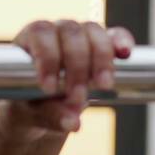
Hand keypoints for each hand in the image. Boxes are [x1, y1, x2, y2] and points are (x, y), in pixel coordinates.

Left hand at [0, 20, 134, 143]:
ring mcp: (79, 35)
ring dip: (101, 58)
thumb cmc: (30, 108)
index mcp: (28, 41)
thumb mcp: (32, 114)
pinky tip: (125, 54)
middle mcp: (54, 32)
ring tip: (104, 86)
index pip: (40, 34)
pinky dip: (122, 41)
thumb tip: (73, 123)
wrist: (43, 112)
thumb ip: (50, 115)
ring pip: (93, 32)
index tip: (50, 89)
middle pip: (70, 32)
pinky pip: (114, 36)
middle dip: (77, 66)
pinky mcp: (101, 44)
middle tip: (78, 97)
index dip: (47, 58)